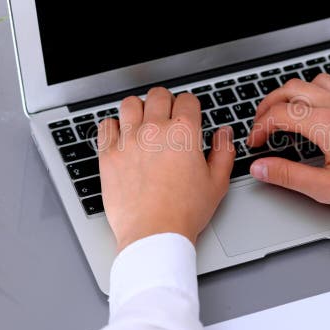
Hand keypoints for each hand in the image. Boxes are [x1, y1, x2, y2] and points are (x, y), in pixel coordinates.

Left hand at [98, 88, 235, 252]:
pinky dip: (113, 126)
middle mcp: (154, 130)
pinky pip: (105, 125)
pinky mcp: (109, 155)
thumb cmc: (185, 213)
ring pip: (130, 104)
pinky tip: (121, 135)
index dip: (189, 106)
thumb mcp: (217, 183)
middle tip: (165, 115)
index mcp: (184, 133)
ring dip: (138, 108)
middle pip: (158, 95)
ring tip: (142, 121)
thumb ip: (223, 152)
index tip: (187, 114)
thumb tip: (224, 133)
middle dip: (164, 101)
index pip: (187, 100)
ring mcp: (129, 141)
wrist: (154, 234)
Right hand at [246, 74, 329, 213]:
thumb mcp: (327, 188)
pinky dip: (321, 92)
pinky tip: (322, 110)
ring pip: (314, 81)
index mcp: (325, 124)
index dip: (259, 128)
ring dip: (295, 93)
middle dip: (269, 104)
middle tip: (262, 122)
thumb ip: (288, 176)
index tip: (256, 142)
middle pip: (291, 89)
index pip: (278, 114)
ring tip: (288, 112)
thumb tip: (261, 168)